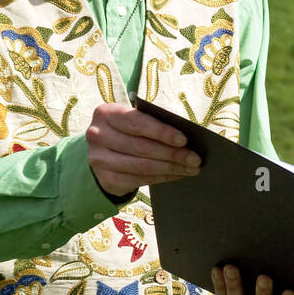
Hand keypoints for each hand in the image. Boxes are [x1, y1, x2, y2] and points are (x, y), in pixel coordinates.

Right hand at [86, 102, 201, 196]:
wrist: (105, 151)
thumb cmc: (130, 129)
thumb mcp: (139, 117)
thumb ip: (158, 118)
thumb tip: (186, 129)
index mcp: (106, 113)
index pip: (137, 122)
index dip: (162, 132)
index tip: (184, 140)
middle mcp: (97, 135)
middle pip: (141, 147)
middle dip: (173, 154)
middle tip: (196, 159)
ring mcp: (99, 159)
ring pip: (142, 166)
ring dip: (171, 168)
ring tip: (192, 168)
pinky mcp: (106, 179)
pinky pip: (139, 180)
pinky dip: (162, 178)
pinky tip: (177, 174)